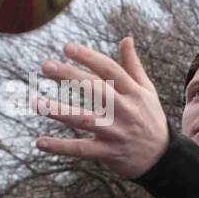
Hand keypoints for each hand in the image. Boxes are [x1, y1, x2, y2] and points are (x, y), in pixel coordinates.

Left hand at [34, 36, 169, 178]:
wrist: (163, 158)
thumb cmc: (150, 119)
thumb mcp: (147, 92)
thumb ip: (133, 66)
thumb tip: (126, 39)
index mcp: (134, 93)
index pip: (109, 70)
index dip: (88, 57)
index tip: (66, 47)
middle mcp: (126, 111)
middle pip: (95, 90)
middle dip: (70, 76)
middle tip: (46, 65)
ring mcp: (117, 132)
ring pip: (84, 119)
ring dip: (58, 111)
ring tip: (35, 102)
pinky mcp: (109, 152)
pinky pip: (82, 149)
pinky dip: (61, 147)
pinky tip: (40, 143)